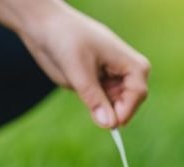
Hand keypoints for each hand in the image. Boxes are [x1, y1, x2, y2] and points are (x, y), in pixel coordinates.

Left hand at [12, 0, 149, 127]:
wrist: (45, 25)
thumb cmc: (66, 39)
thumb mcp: (78, 71)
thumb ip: (94, 98)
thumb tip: (110, 125)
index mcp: (132, 64)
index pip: (138, 94)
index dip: (125, 111)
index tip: (109, 124)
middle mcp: (127, 73)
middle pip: (129, 104)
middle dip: (113, 111)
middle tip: (92, 107)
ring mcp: (113, 79)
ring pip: (114, 107)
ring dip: (99, 107)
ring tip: (81, 84)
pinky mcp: (99, 84)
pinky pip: (101, 104)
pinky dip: (91, 104)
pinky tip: (79, 84)